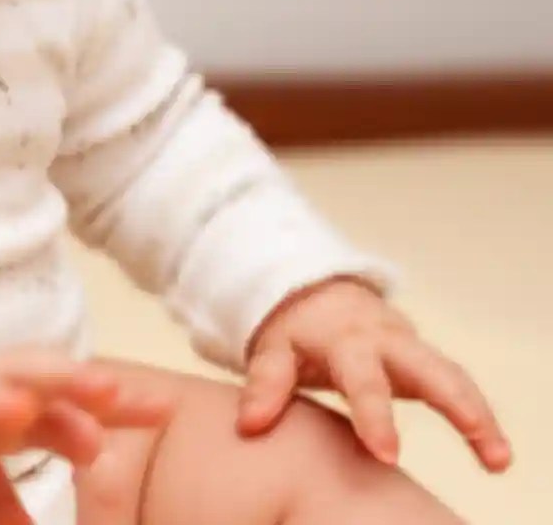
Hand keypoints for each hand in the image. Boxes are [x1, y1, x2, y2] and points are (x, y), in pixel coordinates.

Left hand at [239, 278, 510, 472]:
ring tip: (499, 459)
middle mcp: (386, 339)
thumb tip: (250, 425)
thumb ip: (266, 385)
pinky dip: (477, 413)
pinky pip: (457, 383)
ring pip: (453, 376)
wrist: (314, 290)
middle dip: (457, 406)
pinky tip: (493, 449)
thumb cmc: (294, 331)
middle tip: (482, 446)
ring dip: (479, 415)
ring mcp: (409, 345)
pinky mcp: (423, 357)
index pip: (363, 380)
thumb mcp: (273, 350)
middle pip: (429, 369)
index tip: (388, 455)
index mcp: (344, 338)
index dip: (374, 416)